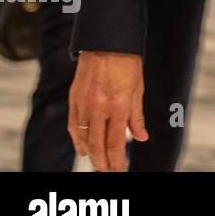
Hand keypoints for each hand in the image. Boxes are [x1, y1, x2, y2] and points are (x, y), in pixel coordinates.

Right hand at [68, 51, 147, 170]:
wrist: (106, 42)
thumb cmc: (127, 65)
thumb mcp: (138, 89)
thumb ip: (136, 117)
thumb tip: (141, 138)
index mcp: (119, 105)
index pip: (116, 143)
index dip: (117, 161)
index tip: (120, 171)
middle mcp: (100, 107)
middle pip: (98, 145)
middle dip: (103, 163)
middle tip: (108, 173)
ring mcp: (84, 104)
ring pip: (84, 138)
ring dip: (90, 154)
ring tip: (97, 164)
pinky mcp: (74, 99)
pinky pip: (73, 126)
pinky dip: (78, 140)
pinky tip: (83, 149)